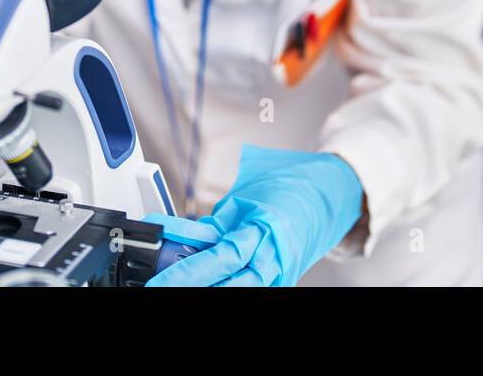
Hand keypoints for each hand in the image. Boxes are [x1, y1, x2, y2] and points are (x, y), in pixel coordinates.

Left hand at [144, 145, 363, 286]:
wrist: (323, 197)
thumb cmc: (282, 192)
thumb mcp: (242, 201)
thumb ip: (215, 225)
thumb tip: (179, 239)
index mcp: (262, 228)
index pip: (219, 256)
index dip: (187, 271)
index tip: (159, 278)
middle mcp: (272, 255)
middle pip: (228, 281)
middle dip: (191, 285)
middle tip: (159, 288)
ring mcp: (279, 272)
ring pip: (241, 289)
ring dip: (211, 287)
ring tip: (178, 286)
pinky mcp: (281, 280)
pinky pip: (251, 288)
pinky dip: (228, 286)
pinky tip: (212, 283)